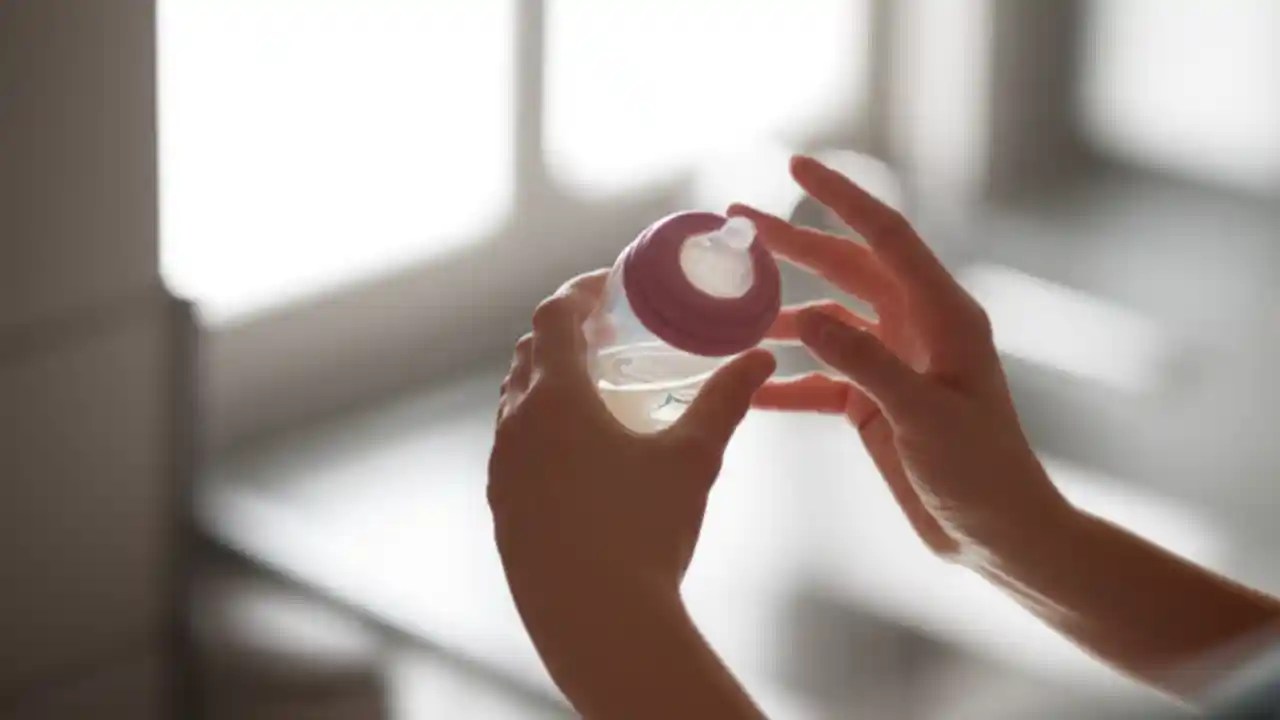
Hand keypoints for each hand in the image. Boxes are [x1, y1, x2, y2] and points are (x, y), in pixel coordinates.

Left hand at [489, 270, 773, 717]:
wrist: (598, 623)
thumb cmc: (645, 532)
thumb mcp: (692, 459)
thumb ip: (725, 402)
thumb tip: (760, 361)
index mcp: (554, 398)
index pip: (553, 316)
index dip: (580, 291)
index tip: (611, 287)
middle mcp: (515, 426)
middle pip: (528, 355)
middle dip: (564, 335)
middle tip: (608, 335)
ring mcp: (502, 471)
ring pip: (515, 405)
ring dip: (547, 384)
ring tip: (595, 392)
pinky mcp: (502, 510)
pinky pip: (514, 449)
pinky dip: (540, 431)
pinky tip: (580, 456)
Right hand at [730, 156, 1070, 561]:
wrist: (999, 535)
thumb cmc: (981, 472)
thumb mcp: (924, 416)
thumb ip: (864, 362)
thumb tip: (803, 316)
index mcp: (943, 314)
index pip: (885, 236)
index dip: (841, 197)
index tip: (796, 165)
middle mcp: (916, 328)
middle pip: (845, 270)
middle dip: (792, 246)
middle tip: (736, 222)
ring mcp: (894, 364)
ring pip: (826, 324)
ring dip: (780, 319)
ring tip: (727, 316)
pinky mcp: (876, 403)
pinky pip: (821, 381)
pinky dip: (787, 384)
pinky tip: (750, 391)